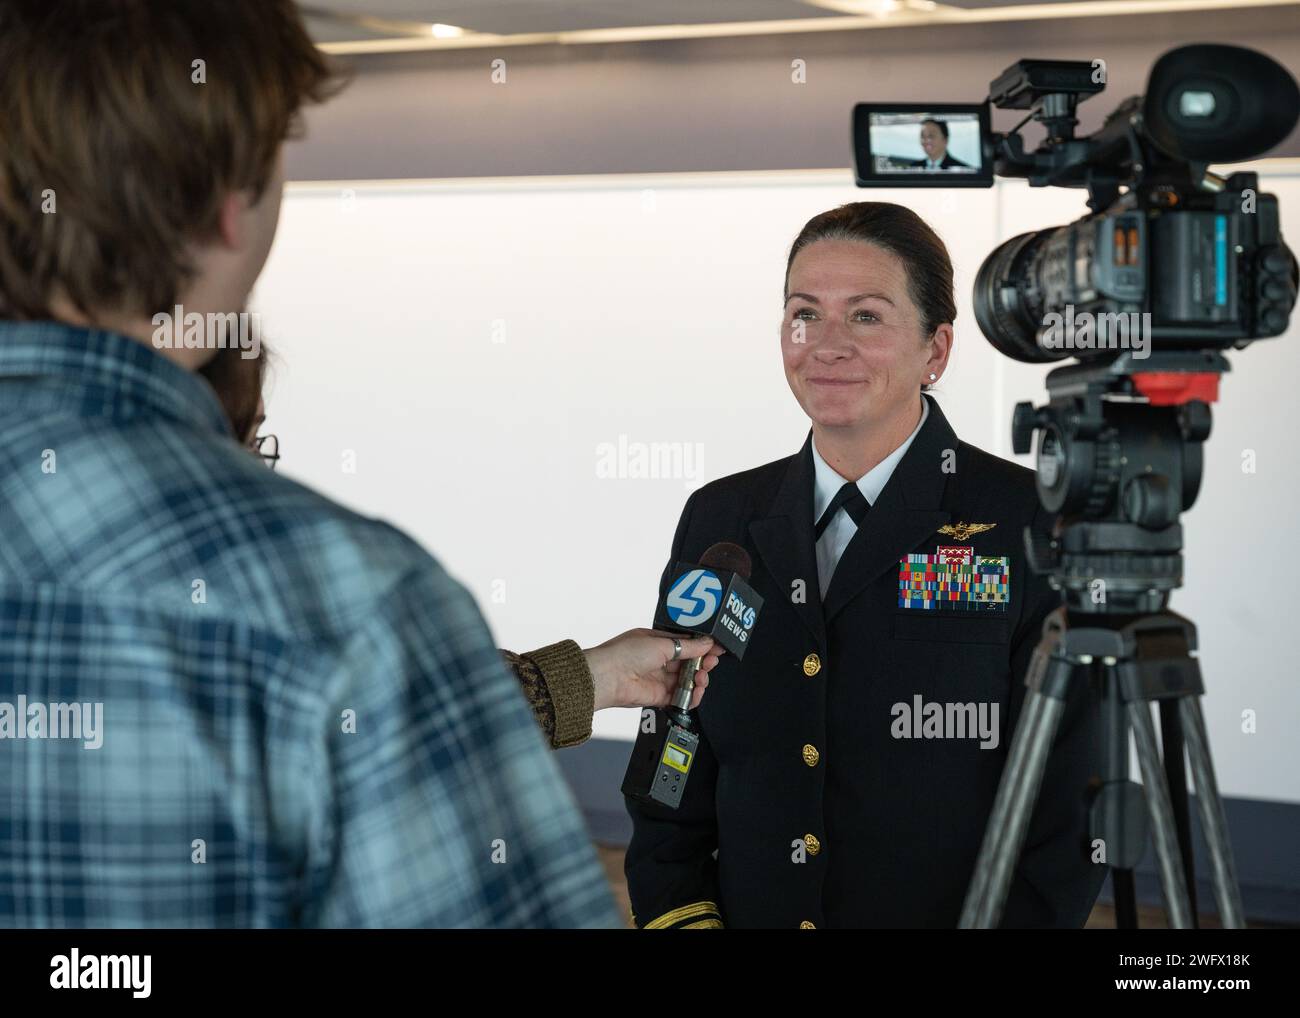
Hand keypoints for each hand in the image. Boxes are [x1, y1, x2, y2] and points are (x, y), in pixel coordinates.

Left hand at [584, 628, 722, 711]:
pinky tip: (696, 692)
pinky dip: (691, 697)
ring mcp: (659, 679)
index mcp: (658, 642)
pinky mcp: (659, 696)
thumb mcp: (661, 643)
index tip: (717, 648)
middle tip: (711, 663)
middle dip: (703, 663)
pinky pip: (681, 698)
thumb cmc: (625, 653)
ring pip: (687, 681)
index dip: (702, 647)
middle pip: (689, 663)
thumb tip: (707, 643)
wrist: (608, 677)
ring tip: (701, 678)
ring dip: (699, 680)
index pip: (686, 644)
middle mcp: (659, 660)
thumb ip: (687, 646)